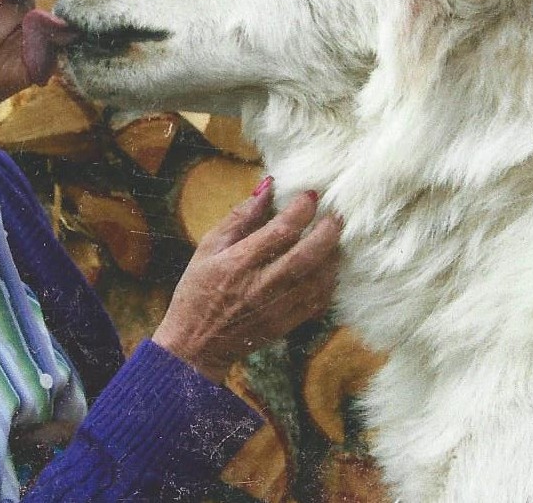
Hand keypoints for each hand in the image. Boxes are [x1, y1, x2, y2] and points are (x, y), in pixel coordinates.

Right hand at [152, 177, 341, 382]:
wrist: (196, 344)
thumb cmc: (197, 290)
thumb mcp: (208, 247)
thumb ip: (239, 217)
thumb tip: (267, 188)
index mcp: (238, 263)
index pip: (280, 231)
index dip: (301, 210)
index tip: (311, 195)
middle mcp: (260, 286)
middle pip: (307, 256)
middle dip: (328, 231)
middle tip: (336, 215)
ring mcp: (276, 309)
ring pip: (318, 280)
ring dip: (333, 256)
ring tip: (335, 238)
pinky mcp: (285, 325)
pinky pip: (318, 302)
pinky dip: (329, 282)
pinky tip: (328, 267)